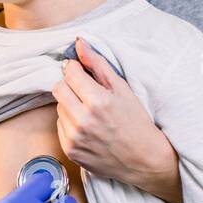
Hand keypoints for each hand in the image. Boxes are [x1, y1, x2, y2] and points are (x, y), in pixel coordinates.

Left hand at [52, 37, 181, 202]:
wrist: (144, 160)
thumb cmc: (136, 121)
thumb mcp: (122, 89)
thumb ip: (98, 65)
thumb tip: (79, 43)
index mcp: (98, 101)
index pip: (69, 73)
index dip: (75, 69)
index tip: (82, 72)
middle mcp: (83, 120)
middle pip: (58, 89)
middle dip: (70, 86)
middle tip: (86, 92)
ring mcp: (75, 138)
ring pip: (58, 108)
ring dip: (70, 105)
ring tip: (91, 112)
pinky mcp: (70, 151)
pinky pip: (60, 127)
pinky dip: (70, 123)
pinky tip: (88, 127)